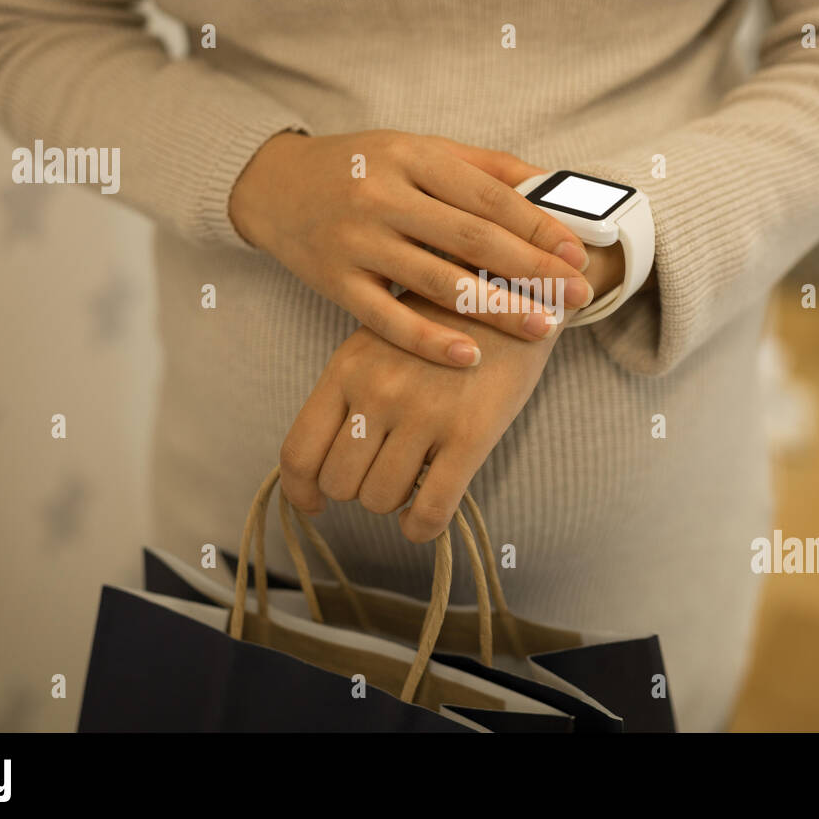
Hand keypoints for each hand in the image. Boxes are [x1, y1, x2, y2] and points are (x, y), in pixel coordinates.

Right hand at [228, 129, 594, 366]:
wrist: (276, 185)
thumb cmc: (364, 167)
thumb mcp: (420, 150)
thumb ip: (486, 167)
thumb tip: (555, 184)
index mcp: (414, 156)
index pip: (489, 197)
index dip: (538, 227)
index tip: (577, 255)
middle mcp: (384, 195)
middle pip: (472, 239)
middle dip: (532, 270)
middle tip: (578, 296)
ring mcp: (357, 241)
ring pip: (437, 281)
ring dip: (496, 309)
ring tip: (542, 327)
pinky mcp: (334, 281)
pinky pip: (388, 318)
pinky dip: (430, 340)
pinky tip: (470, 358)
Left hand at [279, 291, 563, 542]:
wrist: (519, 292)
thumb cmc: (448, 319)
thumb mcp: (382, 337)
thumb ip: (352, 388)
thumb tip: (334, 454)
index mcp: (347, 369)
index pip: (300, 452)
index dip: (303, 490)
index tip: (316, 503)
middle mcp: (377, 392)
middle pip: (339, 482)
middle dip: (359, 489)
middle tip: (385, 474)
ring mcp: (422, 413)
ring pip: (380, 499)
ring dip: (394, 502)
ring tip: (415, 479)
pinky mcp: (469, 434)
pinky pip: (430, 509)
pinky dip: (422, 526)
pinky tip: (426, 520)